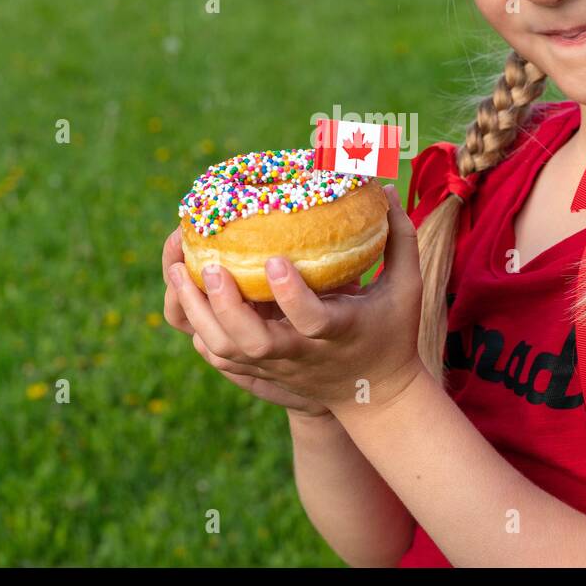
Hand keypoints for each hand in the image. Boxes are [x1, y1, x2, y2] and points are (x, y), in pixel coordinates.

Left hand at [167, 184, 423, 415]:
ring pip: (227, 350)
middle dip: (225, 305)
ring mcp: (278, 365)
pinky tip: (187, 295)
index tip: (273, 260)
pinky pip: (220, 357)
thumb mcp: (406, 288)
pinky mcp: (262, 372)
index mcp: (340, 331)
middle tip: (211, 265)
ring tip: (179, 270)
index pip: (311, 320)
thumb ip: (399, 239)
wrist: (374, 397)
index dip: (290, 294)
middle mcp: (303, 353)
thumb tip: (384, 188)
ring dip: (199, 312)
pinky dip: (200, 330)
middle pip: (254, 341)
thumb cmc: (392, 332)